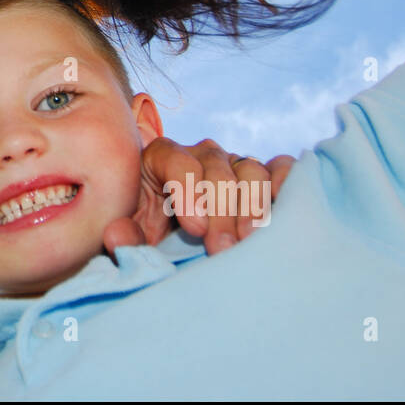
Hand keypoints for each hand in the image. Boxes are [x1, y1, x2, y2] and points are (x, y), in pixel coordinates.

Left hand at [102, 137, 293, 258]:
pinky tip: (286, 207)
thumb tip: (117, 235)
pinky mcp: (265, 177)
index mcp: (161, 158)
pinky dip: (288, 182)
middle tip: (221, 249)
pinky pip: (281, 168)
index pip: (176, 160)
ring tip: (250, 241)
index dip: (187, 189)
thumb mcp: (135, 239)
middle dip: (220, 209)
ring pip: (250, 169)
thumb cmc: (154, 238)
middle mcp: (201, 154)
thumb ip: (124, 237)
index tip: (194, 228)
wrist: (179, 246)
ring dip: (253, 205)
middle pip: (216, 167)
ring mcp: (235, 163)